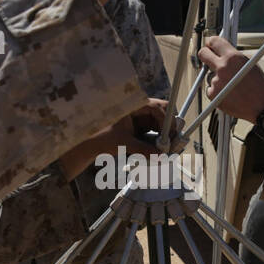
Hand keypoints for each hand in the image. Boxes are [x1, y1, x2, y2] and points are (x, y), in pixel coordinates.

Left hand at [58, 98, 172, 180]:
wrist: (90, 144)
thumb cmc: (101, 137)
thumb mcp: (123, 143)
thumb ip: (142, 150)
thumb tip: (160, 157)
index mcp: (133, 105)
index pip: (157, 107)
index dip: (167, 120)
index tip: (171, 134)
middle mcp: (139, 109)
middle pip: (162, 113)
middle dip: (169, 126)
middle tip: (173, 141)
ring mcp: (140, 118)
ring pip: (160, 123)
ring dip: (166, 134)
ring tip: (169, 148)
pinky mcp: (141, 128)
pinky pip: (155, 132)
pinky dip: (160, 140)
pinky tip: (161, 150)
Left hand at [197, 35, 263, 122]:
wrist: (263, 106)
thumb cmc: (259, 86)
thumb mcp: (249, 63)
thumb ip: (233, 57)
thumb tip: (222, 52)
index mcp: (233, 57)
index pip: (214, 41)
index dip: (211, 43)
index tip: (210, 45)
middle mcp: (222, 68)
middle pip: (203, 54)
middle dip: (205, 55)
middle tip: (209, 59)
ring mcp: (216, 82)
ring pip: (209, 75)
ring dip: (217, 78)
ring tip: (232, 86)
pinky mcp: (213, 95)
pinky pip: (210, 89)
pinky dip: (217, 91)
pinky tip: (229, 94)